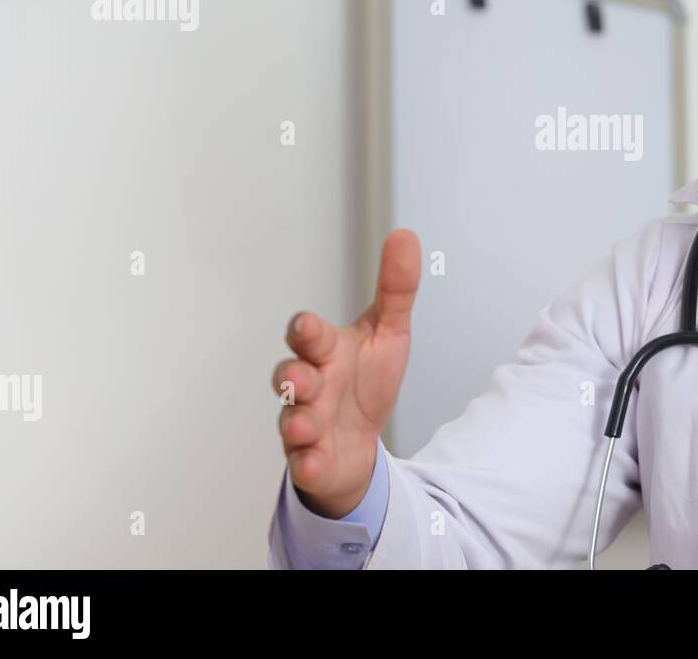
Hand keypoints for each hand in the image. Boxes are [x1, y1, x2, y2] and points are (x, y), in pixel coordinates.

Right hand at [273, 229, 420, 518]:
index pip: (308, 335)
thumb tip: (406, 235)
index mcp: (327, 351)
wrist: (359, 441)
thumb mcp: (389, 333)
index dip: (305, 330)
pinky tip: (315, 461)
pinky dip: (308, 462)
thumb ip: (396, 289)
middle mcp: (310, 384)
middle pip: (291, 376)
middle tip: (303, 377)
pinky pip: (303, 463)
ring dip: (298, 420)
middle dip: (294, 375)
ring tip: (309, 422)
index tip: (306, 325)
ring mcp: (304, 422)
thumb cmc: (365, 380)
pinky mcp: (310, 459)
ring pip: (292, 419)